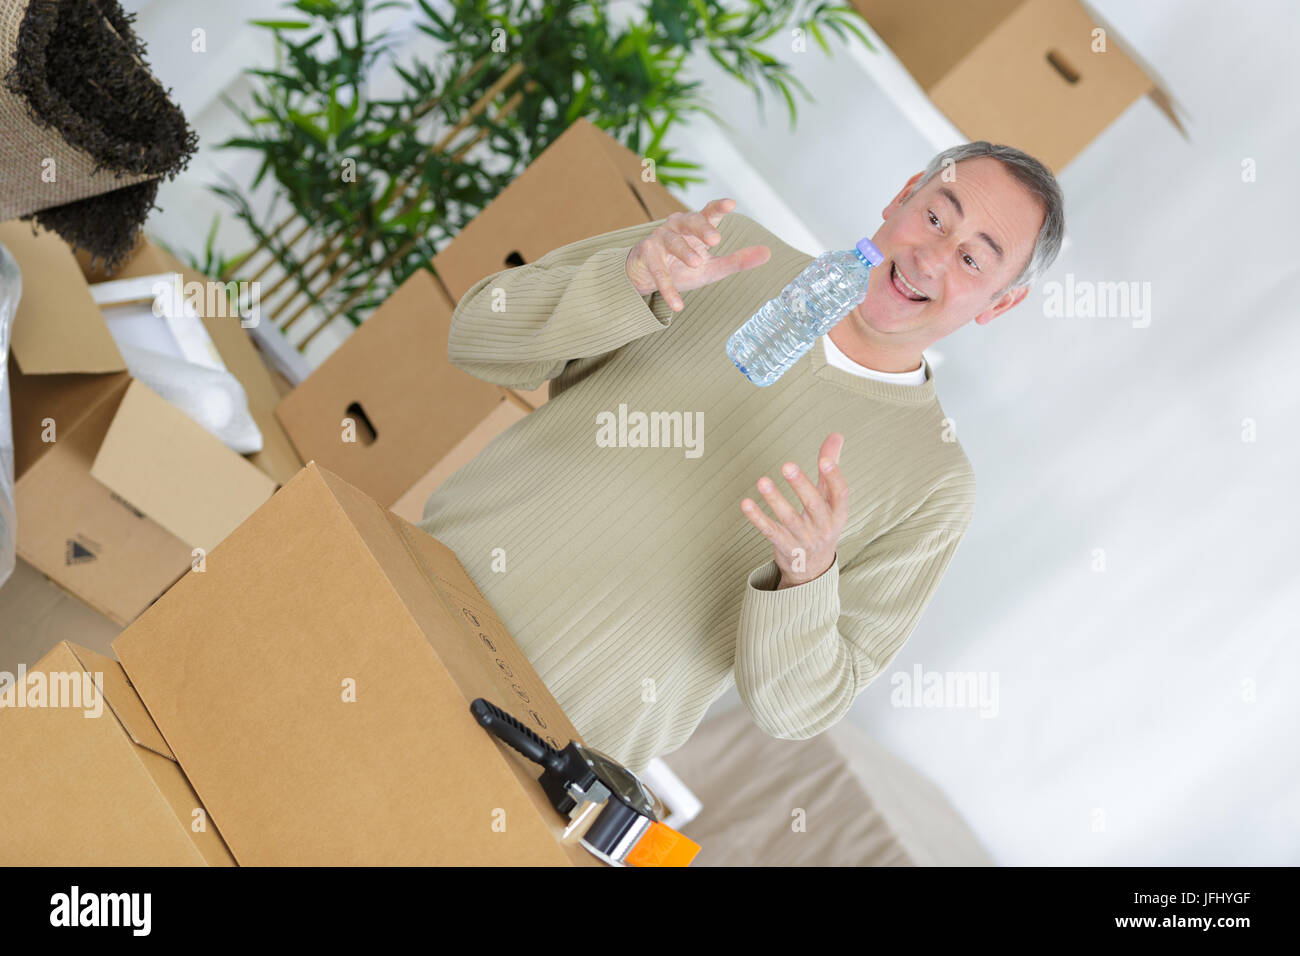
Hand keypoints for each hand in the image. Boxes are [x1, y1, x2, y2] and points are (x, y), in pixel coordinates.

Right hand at [625, 197, 770, 310]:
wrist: (647, 277)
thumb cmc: (683, 267)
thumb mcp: (713, 266)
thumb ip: (738, 260)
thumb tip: (768, 253)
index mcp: (696, 226)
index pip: (708, 213)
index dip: (718, 207)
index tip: (730, 204)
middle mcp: (677, 227)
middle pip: (691, 221)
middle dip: (703, 228)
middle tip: (716, 239)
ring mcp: (659, 239)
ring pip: (672, 242)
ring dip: (684, 252)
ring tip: (697, 264)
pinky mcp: (646, 256)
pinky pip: (658, 272)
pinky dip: (667, 288)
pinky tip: (678, 305)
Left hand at [741, 433, 848, 588]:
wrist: (813, 568)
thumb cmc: (822, 523)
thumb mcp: (830, 499)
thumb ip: (830, 467)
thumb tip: (836, 435)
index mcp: (838, 513)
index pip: (841, 494)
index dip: (834, 477)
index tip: (824, 460)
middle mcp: (823, 527)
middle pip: (814, 506)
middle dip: (801, 485)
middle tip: (787, 465)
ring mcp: (803, 539)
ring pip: (789, 519)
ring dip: (775, 500)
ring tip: (762, 481)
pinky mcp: (784, 546)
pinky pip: (770, 531)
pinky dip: (757, 518)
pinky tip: (746, 503)